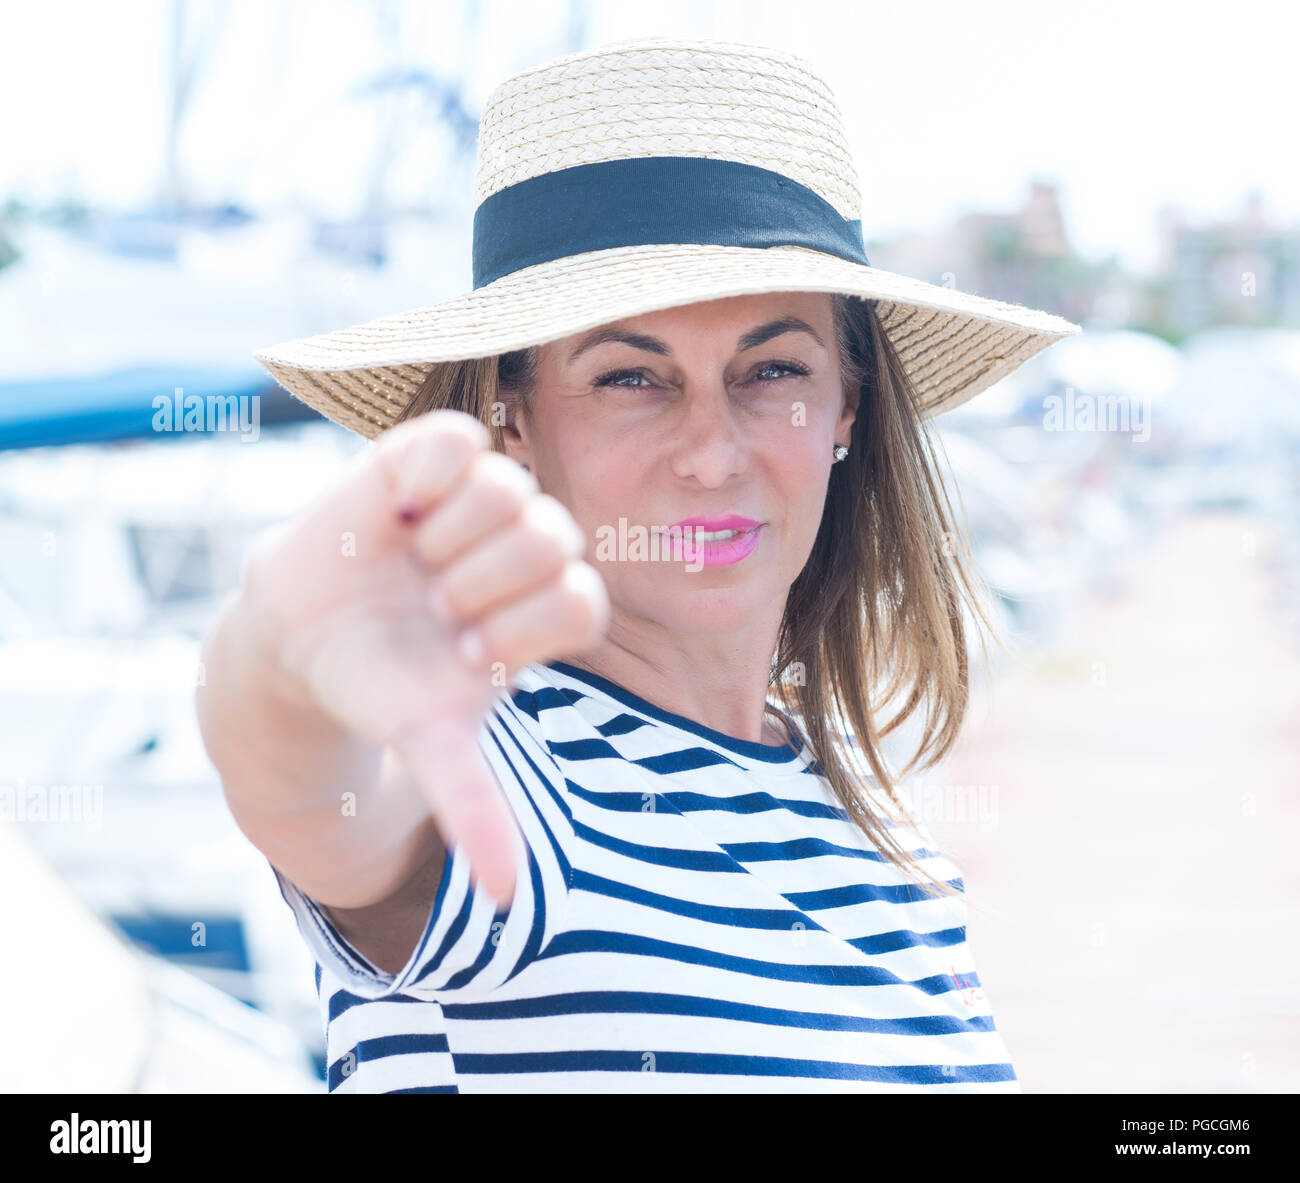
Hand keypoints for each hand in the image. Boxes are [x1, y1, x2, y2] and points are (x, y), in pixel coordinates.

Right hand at [241, 408, 608, 901]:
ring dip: (444, 544)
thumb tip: (509, 897)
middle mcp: (527, 547)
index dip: (515, 632)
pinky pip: (456, 440)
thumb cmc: (386, 685)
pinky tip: (396, 513)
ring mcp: (484, 499)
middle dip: (474, 589)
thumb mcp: (430, 741)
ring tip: (410, 564)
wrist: (305, 632)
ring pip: (507, 490)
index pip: (580, 601)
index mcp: (545, 608)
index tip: (463, 655)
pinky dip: (420, 479)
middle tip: (432, 608)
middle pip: (548, 540)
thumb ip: (475, 804)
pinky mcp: (433, 458)